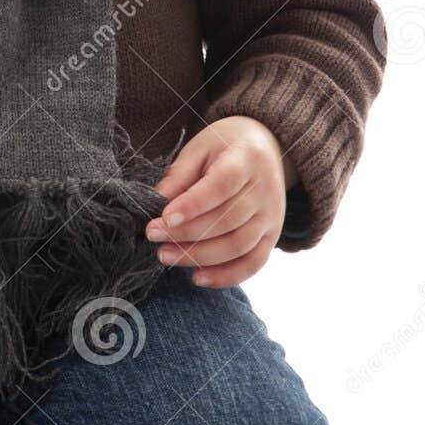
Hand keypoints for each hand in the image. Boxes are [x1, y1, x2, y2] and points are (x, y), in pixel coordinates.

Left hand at [144, 116, 291, 287]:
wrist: (267, 148)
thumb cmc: (226, 146)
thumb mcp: (200, 147)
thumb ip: (180, 174)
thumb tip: (158, 201)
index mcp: (246, 160)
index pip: (222, 186)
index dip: (193, 205)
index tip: (164, 217)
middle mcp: (264, 191)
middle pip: (226, 220)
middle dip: (186, 233)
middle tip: (153, 236)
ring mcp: (271, 217)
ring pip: (237, 246)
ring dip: (199, 256)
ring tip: (166, 255)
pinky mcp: (271, 237)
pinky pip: (253, 264)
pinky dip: (226, 276)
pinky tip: (198, 278)